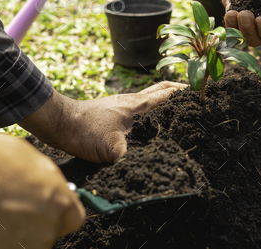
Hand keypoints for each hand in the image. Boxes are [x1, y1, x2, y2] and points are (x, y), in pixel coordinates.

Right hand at [0, 128, 84, 248]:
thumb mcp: (23, 154)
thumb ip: (43, 173)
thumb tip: (47, 179)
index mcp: (58, 200)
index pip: (73, 216)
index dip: (59, 211)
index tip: (45, 205)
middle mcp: (47, 228)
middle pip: (47, 230)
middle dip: (33, 221)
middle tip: (8, 207)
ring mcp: (26, 247)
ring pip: (25, 242)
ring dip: (12, 233)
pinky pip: (5, 248)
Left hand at [19, 81, 186, 163]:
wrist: (59, 123)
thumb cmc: (85, 132)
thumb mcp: (112, 149)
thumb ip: (131, 157)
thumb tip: (150, 171)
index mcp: (137, 105)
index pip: (168, 95)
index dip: (185, 93)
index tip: (201, 93)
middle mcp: (132, 101)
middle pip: (161, 89)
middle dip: (177, 89)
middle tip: (192, 94)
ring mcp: (121, 104)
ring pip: (149, 96)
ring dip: (163, 97)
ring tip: (176, 105)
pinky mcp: (112, 110)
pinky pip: (138, 105)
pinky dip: (149, 106)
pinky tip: (148, 120)